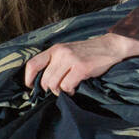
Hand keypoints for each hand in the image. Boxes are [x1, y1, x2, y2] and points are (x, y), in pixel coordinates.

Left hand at [23, 34, 138, 95]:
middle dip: (49, 89)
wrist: (110, 46)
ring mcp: (71, 60)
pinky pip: (67, 86)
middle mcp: (60, 53)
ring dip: (59, 91)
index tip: (32, 87)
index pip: (33, 64)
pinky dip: (69, 92)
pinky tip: (74, 89)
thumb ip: (55, 61)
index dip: (29, 78)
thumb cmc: (88, 52)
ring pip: (54, 84)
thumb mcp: (68, 51)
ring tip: (67, 89)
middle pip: (44, 79)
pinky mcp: (81, 68)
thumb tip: (42, 80)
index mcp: (55, 49)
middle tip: (58, 90)